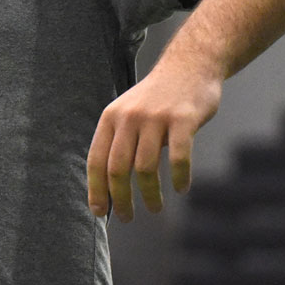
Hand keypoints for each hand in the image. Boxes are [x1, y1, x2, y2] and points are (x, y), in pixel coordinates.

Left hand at [86, 57, 221, 221]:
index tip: (99, 212)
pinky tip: (181, 188)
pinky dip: (179, 178)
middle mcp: (129, 117)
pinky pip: (178, 158)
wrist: (189, 66)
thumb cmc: (157, 98)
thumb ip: (118, 141)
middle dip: (121, 199)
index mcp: (111, 117)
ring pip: (146, 168)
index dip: (96, 189)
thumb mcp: (128, 112)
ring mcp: (155, 117)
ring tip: (155, 208)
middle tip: (127, 218)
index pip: (96, 159)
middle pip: (117, 168)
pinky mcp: (183, 119)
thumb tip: (108, 186)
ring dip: (150, 195)